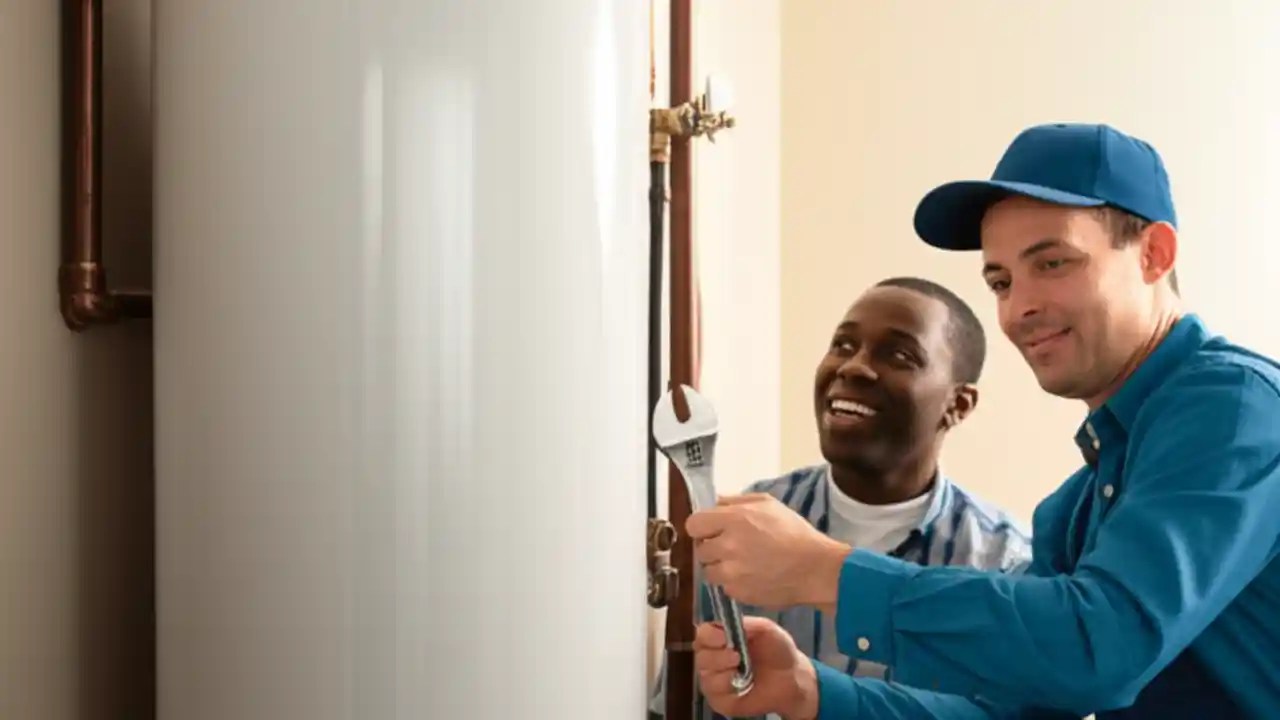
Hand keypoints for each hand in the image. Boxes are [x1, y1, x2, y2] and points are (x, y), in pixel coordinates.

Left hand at [686, 493, 850, 608]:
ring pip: (709, 571)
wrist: (815, 568)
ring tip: (744, 564)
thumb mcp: (767, 503)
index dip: (702, 527)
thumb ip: (735, 500)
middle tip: (734, 547)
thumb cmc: (794, 533)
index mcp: (732, 519)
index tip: (712, 530)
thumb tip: (714, 503)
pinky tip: (753, 577)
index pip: (693, 524)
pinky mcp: (737, 593)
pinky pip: (725, 587)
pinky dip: (735, 584)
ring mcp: (731, 572)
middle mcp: (727, 546)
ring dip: (722, 568)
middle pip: (700, 549)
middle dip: (713, 548)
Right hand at [694, 616, 818, 719]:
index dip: (708, 636)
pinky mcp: (719, 700)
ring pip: (705, 676)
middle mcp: (713, 658)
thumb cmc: (777, 651)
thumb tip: (724, 623)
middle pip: (700, 656)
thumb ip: (744, 623)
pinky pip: (712, 694)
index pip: (702, 634)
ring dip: (723, 673)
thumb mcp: (765, 629)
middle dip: (718, 656)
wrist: (792, 678)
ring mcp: (714, 679)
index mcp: (720, 638)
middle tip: (737, 657)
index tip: (723, 638)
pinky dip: (725, 689)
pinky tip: (740, 685)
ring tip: (742, 671)